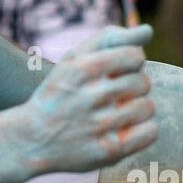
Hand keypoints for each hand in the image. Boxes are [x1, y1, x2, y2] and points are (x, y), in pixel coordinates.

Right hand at [0, 24, 157, 182]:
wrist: (32, 140)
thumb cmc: (58, 93)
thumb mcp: (73, 59)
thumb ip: (109, 39)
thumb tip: (147, 30)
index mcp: (81, 69)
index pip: (135, 56)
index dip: (130, 63)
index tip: (117, 71)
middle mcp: (90, 96)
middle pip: (143, 82)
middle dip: (133, 86)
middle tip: (114, 95)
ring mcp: (99, 126)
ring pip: (148, 107)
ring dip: (137, 108)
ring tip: (118, 113)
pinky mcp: (109, 151)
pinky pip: (150, 132)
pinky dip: (144, 129)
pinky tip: (126, 128)